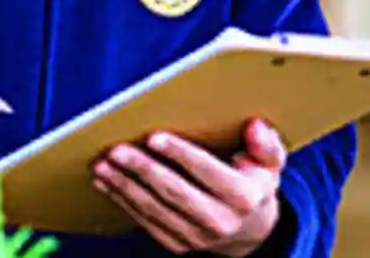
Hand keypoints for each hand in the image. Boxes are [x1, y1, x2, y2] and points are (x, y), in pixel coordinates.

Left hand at [92, 118, 286, 255]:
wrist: (250, 230)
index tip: (154, 137)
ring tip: (101, 164)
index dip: (181, 154)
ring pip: (154, 208)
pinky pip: (144, 220)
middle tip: (115, 150)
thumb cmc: (252, 182)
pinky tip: (104, 180)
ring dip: (123, 185)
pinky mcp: (177, 244)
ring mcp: (197, 237)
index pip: (208, 172)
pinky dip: (121, 199)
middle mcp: (221, 221)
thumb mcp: (269, 164)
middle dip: (142, 169)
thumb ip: (266, 145)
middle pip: (175, 192)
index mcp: (245, 197)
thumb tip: (254, 126)